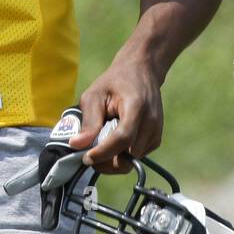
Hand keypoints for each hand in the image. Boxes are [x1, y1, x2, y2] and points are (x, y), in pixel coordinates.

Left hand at [69, 55, 164, 173]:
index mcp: (136, 108)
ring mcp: (156, 133)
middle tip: (88, 154)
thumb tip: (76, 145)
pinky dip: (122, 154)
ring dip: (114, 158)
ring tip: (99, 143)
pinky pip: (137, 156)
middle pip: (129, 155)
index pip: (122, 138)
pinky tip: (112, 140)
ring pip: (133, 159)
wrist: (141, 73)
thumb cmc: (114, 82)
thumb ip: (88, 121)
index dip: (104, 152)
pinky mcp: (155, 139)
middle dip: (107, 160)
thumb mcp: (94, 95)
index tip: (86, 158)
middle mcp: (151, 123)